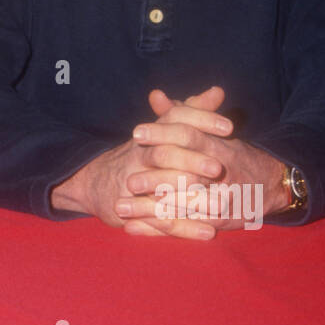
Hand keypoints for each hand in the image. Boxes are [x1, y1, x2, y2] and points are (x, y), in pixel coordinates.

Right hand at [50, 87, 232, 237]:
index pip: (174, 120)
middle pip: (164, 155)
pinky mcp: (134, 213)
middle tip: (219, 169)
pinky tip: (209, 233)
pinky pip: (161, 221)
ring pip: (162, 191)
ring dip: (191, 198)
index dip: (201, 121)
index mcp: (150, 134)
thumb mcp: (163, 129)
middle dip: (192, 161)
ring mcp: (134, 186)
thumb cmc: (140, 154)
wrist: (95, 182)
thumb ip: (191, 111)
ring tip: (220, 206)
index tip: (229, 128)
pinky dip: (185, 228)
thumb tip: (218, 91)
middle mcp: (140, 156)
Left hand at [119, 86, 288, 232]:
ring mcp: (220, 199)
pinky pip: (185, 226)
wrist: (270, 184)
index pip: (189, 135)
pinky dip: (156, 228)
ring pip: (182, 205)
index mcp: (218, 145)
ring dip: (148, 208)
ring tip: (119, 207)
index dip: (163, 133)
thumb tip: (155, 95)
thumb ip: (182, 114)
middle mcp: (221, 172)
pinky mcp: (218, 221)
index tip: (136, 134)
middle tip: (127, 181)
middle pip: (185, 174)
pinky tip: (131, 227)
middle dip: (154, 179)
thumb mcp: (211, 131)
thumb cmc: (231, 153)